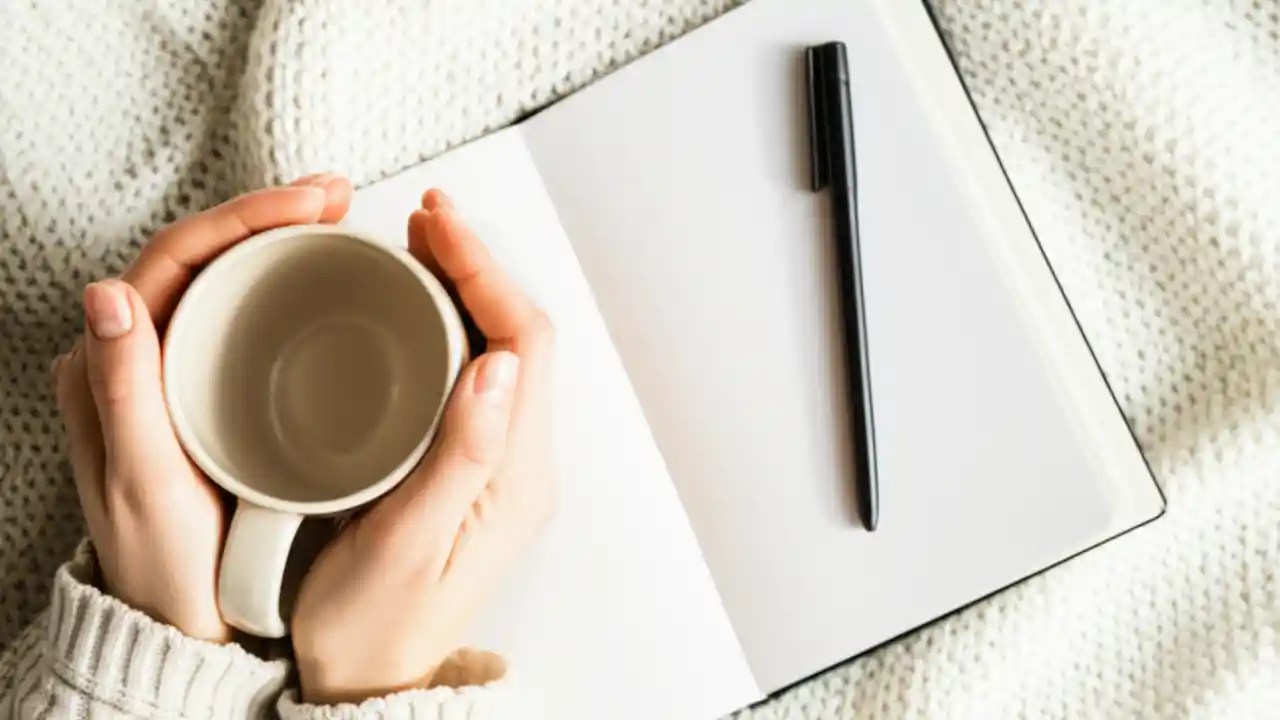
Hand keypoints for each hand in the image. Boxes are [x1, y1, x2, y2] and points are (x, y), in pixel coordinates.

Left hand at [52, 175, 352, 641]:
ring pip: (225, 277)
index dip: (240, 218)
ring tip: (337, 218)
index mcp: (111, 363)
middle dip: (269, 212)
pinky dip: (285, 282)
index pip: (174, 259)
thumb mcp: (144, 482)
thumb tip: (106, 292)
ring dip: (279, 238)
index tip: (308, 204)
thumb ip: (122, 391)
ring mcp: (176, 368)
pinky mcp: (210, 388)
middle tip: (339, 196)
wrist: (184, 617)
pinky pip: (243, 314)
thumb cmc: (165, 562)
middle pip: (203, 254)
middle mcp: (138, 355)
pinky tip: (322, 275)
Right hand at [292, 189, 556, 702]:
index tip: (435, 225)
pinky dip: (452, 324)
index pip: (526, 342)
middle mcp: (523, 463)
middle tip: (424, 216)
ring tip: (420, 243)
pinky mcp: (476, 465)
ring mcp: (503, 463)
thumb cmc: (372, 624)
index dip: (486, 271)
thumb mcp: (406, 542)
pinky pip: (478, 374)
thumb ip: (460, 454)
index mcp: (516, 475)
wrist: (368, 679)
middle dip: (480, 265)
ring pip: (505, 349)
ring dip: (469, 288)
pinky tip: (416, 306)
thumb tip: (501, 362)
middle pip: (522, 334)